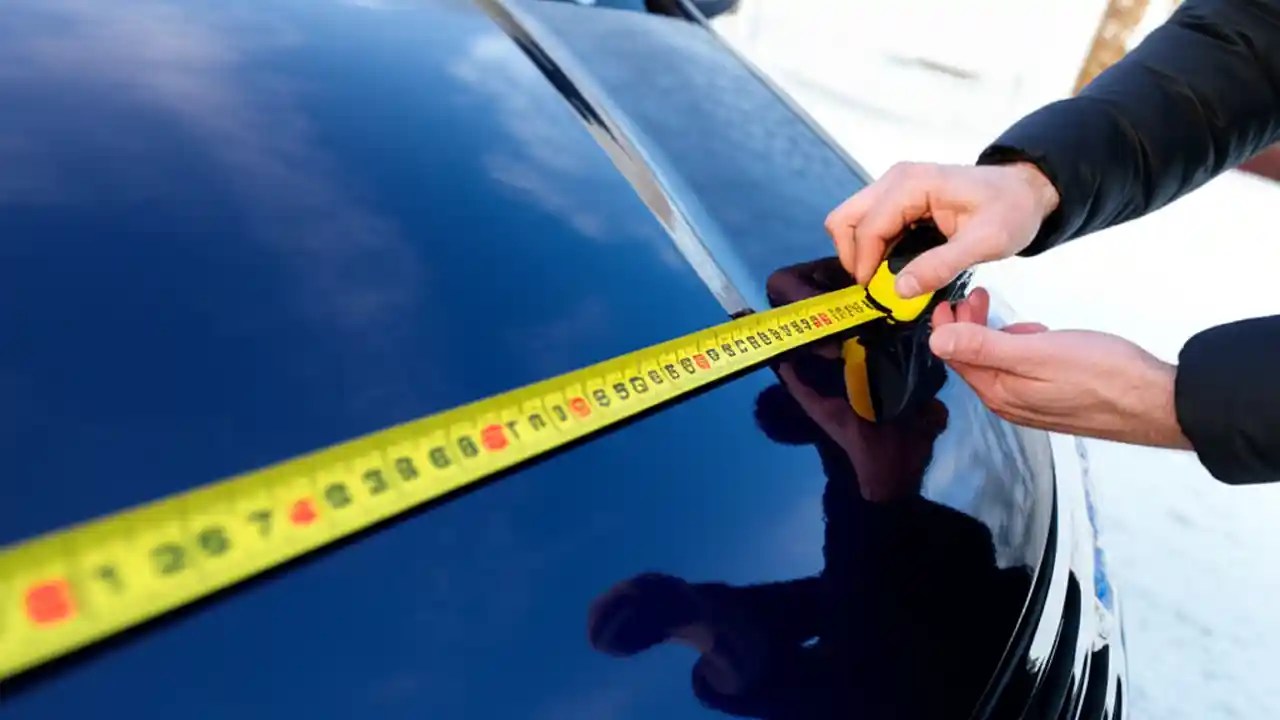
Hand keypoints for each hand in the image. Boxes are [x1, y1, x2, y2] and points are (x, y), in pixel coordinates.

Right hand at [824, 161, 1059, 297]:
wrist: (1026, 191)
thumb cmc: (1011, 211)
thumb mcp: (985, 243)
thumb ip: (941, 265)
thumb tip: (898, 290)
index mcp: (912, 185)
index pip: (868, 226)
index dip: (865, 264)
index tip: (875, 293)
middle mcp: (895, 180)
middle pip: (845, 218)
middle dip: (852, 255)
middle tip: (874, 284)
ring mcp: (894, 187)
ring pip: (852, 221)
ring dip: (860, 252)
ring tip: (884, 277)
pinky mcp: (898, 198)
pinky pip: (868, 223)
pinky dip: (872, 246)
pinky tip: (894, 264)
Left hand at [929, 288, 1191, 448]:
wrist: (1157, 401)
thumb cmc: (1102, 373)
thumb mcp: (1036, 352)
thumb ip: (985, 346)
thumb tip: (937, 341)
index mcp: (1000, 392)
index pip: (956, 357)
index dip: (947, 327)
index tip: (948, 300)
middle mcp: (1010, 403)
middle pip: (974, 361)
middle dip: (969, 327)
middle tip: (977, 296)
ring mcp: (1032, 404)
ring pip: (998, 363)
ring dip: (996, 335)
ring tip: (1007, 315)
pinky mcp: (1053, 399)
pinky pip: (1022, 370)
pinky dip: (1021, 347)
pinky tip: (1037, 335)